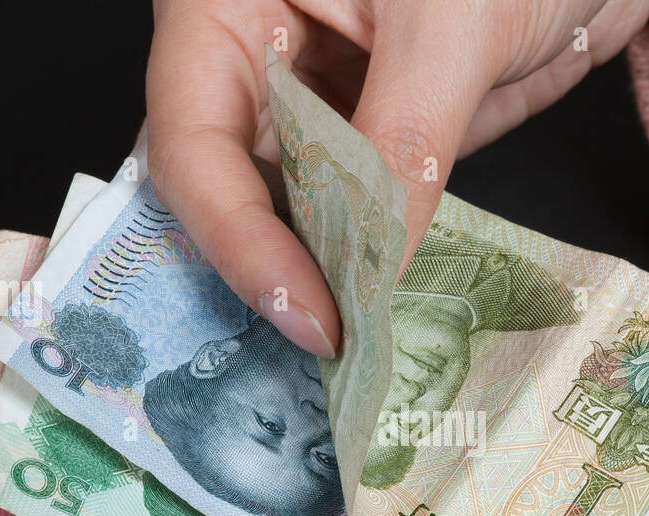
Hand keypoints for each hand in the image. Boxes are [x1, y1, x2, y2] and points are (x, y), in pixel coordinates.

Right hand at [146, 0, 648, 355]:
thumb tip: (371, 263)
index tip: (309, 315)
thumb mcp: (454, 20)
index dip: (239, 238)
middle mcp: (253, 54)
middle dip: (272, 271)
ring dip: (318, 278)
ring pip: (284, 212)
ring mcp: (308, 101)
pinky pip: (346, 214)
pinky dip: (363, 262)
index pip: (193, 137)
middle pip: (223, 188)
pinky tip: (383, 308)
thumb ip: (405, 137)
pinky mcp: (363, 136)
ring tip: (354, 347)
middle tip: (331, 349)